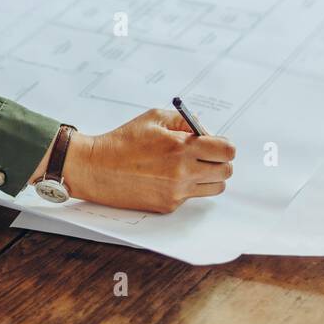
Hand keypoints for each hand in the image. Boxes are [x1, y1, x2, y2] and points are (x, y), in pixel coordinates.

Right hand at [29, 109, 234, 213]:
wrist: (97, 168)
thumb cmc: (124, 140)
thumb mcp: (155, 118)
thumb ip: (185, 121)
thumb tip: (205, 131)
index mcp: (182, 147)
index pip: (226, 150)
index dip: (224, 144)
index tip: (215, 142)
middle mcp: (183, 172)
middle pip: (226, 171)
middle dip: (220, 160)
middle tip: (204, 154)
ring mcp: (177, 192)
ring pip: (215, 188)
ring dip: (209, 176)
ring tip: (189, 166)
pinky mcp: (168, 205)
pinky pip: (192, 196)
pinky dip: (187, 187)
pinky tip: (168, 177)